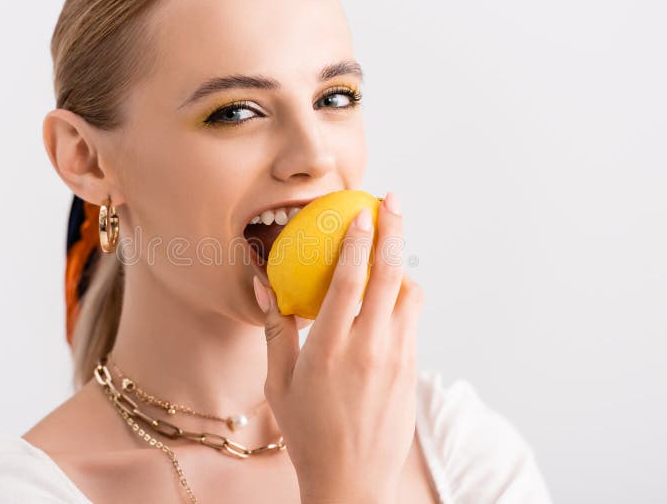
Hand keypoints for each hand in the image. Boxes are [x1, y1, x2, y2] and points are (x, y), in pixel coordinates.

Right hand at [252, 191, 423, 502]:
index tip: (363, 211)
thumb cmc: (308, 433)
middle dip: (394, 230)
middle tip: (394, 202)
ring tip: (393, 244)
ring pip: (410, 295)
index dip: (359, 239)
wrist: (352, 480)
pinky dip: (405, 297)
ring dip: (403, 263)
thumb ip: (276, 330)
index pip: (351, 279)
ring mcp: (396, 359)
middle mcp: (369, 347)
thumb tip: (264, 286)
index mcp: (330, 348)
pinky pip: (413, 320)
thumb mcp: (279, 383)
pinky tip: (392, 292)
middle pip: (389, 274)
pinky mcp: (411, 371)